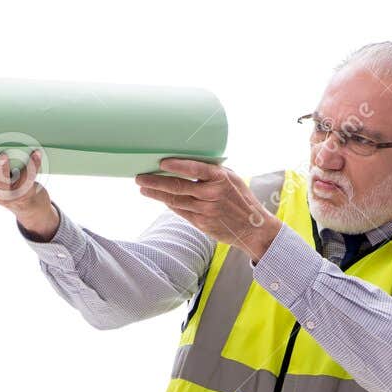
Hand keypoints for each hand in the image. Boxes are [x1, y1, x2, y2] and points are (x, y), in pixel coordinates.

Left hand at [135, 159, 281, 260]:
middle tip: (139, 177)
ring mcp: (205, 210)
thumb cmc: (241, 199)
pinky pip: (181, 212)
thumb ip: (212, 172)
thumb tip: (186, 162)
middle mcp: (212, 194)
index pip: (194, 169)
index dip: (176, 166)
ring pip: (175, 201)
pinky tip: (160, 199)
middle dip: (155, 182)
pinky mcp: (201, 223)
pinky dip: (169, 205)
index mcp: (220, 178)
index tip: (160, 162)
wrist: (252, 228)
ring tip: (143, 189)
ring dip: (156, 195)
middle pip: (178, 186)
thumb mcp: (232, 178)